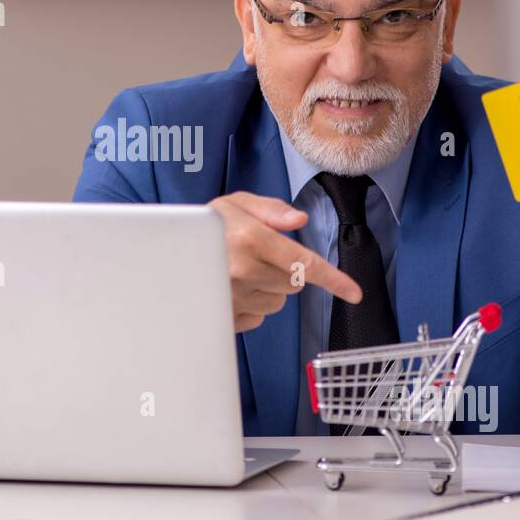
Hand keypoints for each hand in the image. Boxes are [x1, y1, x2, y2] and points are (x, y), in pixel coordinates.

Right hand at [207, 191, 361, 332]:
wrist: (165, 253)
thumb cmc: (202, 226)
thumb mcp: (234, 203)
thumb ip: (270, 209)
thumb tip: (299, 220)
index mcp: (250, 239)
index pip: (305, 263)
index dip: (334, 279)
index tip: (354, 293)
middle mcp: (242, 270)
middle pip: (295, 283)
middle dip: (287, 270)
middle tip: (259, 256)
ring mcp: (233, 297)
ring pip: (278, 302)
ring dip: (270, 288)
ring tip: (241, 271)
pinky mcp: (225, 316)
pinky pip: (258, 316)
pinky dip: (253, 304)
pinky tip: (233, 288)